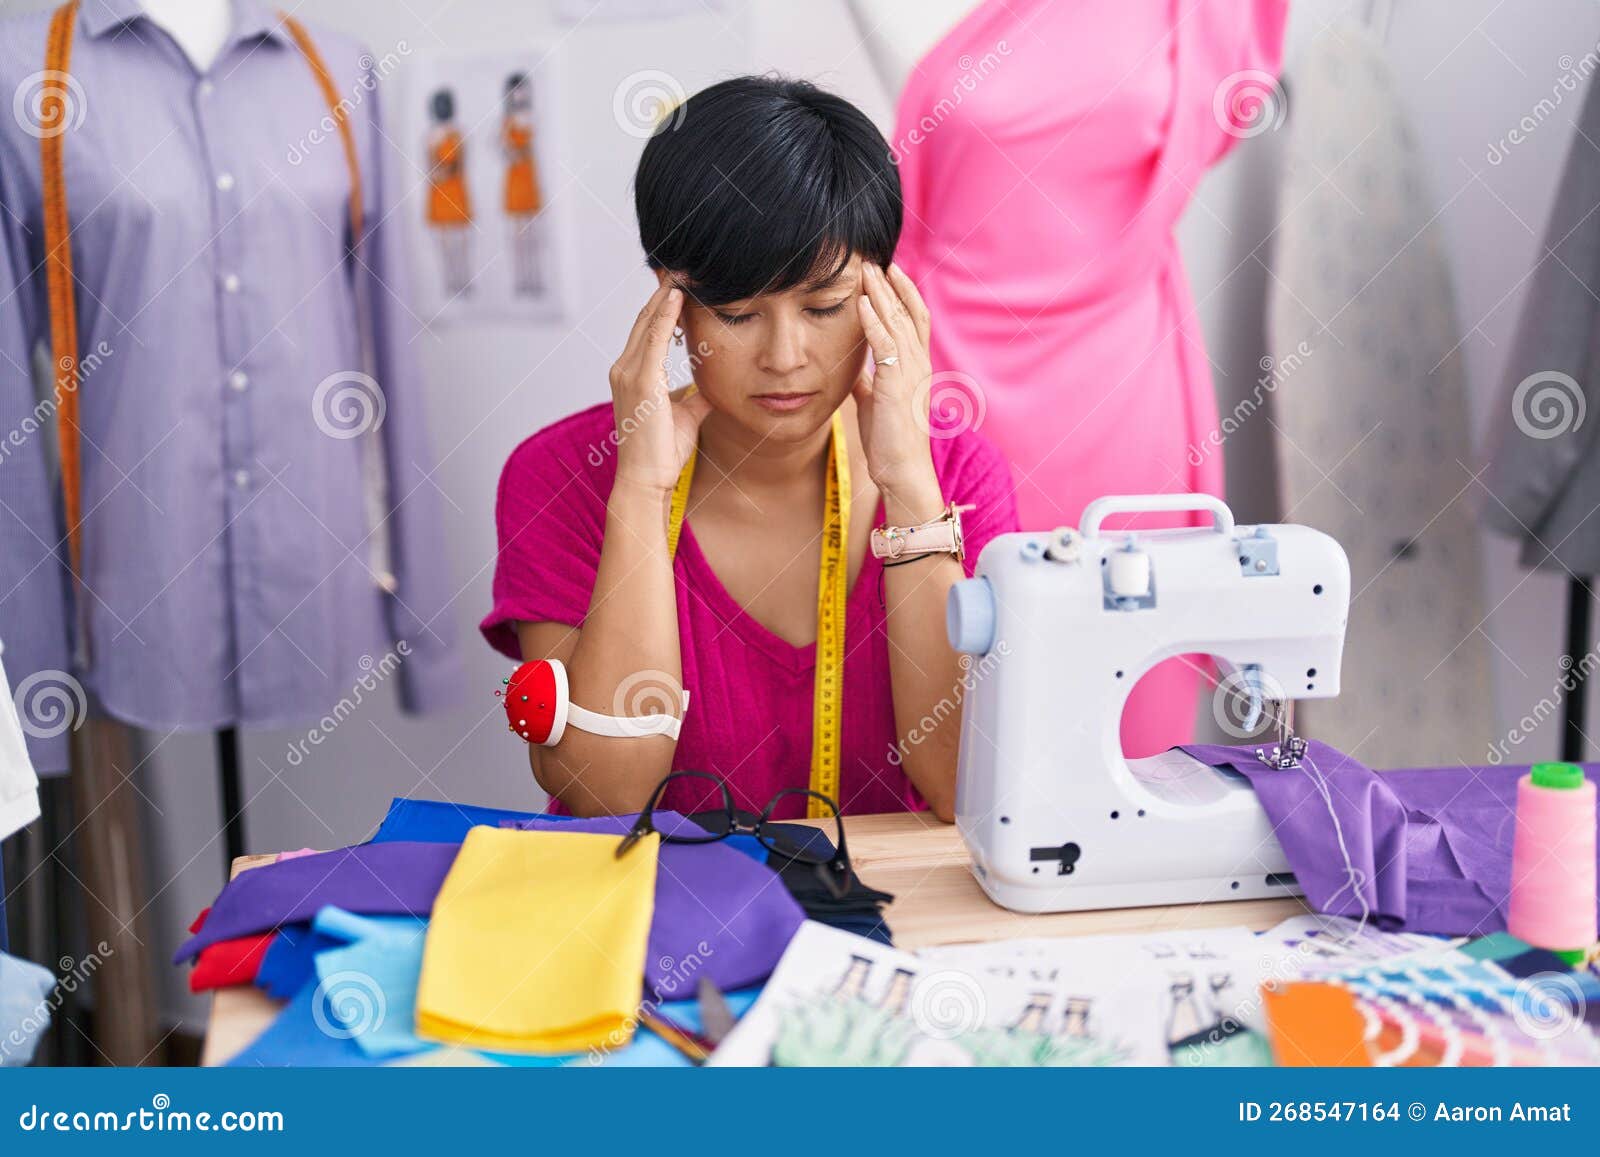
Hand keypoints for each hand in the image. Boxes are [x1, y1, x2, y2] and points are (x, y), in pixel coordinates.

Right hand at [609, 283, 712, 492]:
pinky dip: (665, 316)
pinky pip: (653, 340)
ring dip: (666, 295)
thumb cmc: (662, 454)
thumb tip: (711, 386)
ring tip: (683, 270)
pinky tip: (678, 297)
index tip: (681, 283)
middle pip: (645, 318)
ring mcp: (629, 374)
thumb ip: (695, 397)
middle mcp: (625, 369)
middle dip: (664, 291)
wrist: (646, 480)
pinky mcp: (640, 382)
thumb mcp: (685, 416)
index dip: (663, 305)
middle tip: (683, 265)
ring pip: (648, 322)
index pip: (649, 329)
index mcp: (633, 375)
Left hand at [854, 263, 940, 514]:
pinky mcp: (897, 386)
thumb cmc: (890, 442)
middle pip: (908, 314)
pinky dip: (874, 322)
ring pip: (898, 323)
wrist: (902, 472)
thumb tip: (856, 371)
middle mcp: (919, 365)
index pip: (914, 321)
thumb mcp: (876, 404)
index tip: (887, 273)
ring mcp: (911, 374)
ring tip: (867, 271)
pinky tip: (862, 304)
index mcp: (916, 368)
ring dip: (881, 296)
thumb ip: (869, 383)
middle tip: (874, 261)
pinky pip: (885, 346)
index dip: (903, 295)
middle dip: (890, 286)